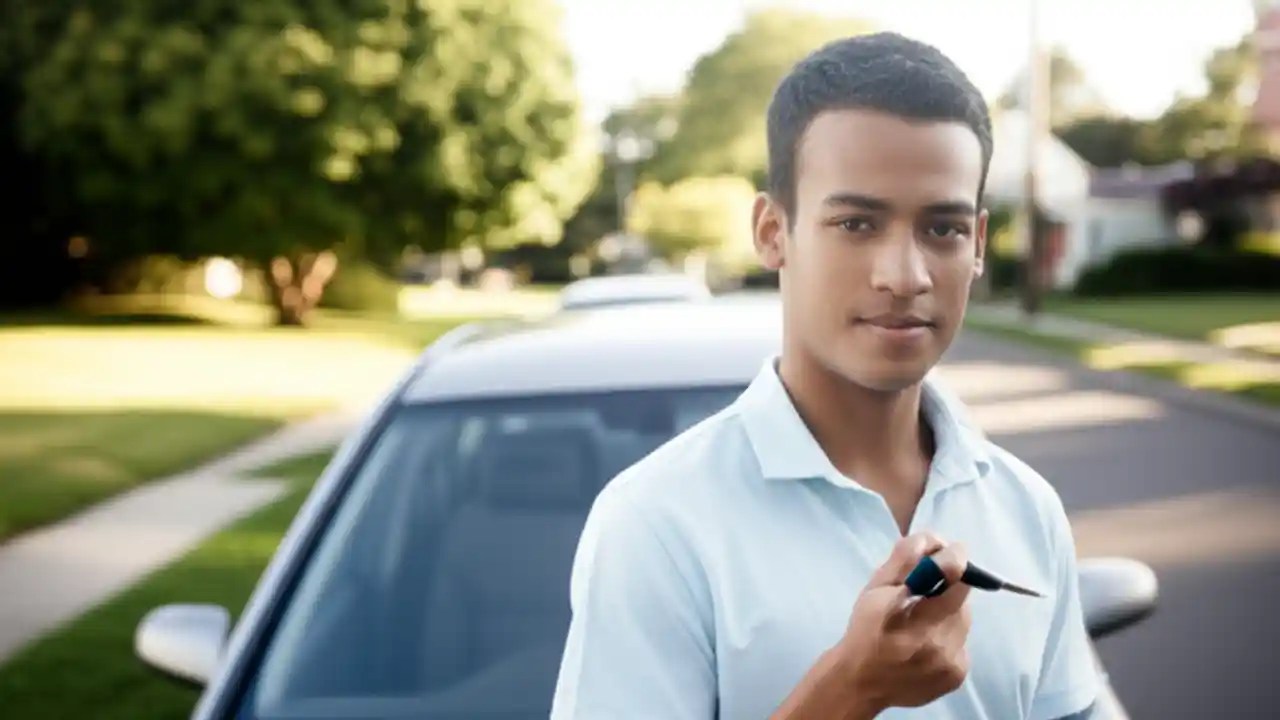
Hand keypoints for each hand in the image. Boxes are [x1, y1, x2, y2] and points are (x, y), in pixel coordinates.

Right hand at [835, 533, 972, 713]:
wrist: (860, 683)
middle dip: (945, 591)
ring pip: (963, 621)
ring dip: (947, 615)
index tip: (942, 556)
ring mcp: (951, 663)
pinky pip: (962, 643)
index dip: (951, 559)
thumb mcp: (875, 589)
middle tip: (921, 596)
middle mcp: (940, 642)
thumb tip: (933, 539)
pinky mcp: (957, 676)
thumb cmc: (864, 630)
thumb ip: (904, 560)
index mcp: (915, 617)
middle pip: (961, 598)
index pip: (955, 573)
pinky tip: (926, 644)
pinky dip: (948, 637)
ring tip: (921, 623)